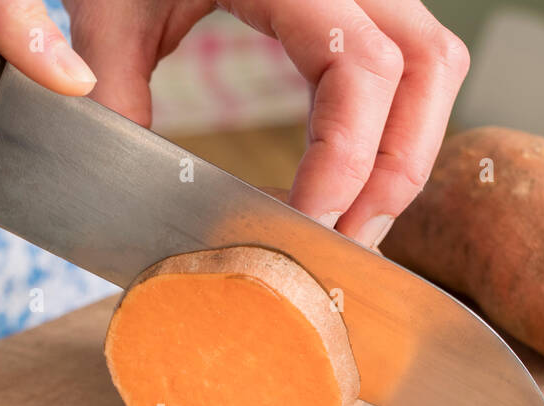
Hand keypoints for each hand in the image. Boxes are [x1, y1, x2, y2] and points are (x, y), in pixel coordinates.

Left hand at [65, 0, 469, 245]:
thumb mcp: (110, 7)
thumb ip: (112, 80)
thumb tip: (122, 178)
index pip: (361, 67)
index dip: (347, 158)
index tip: (304, 222)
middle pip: (424, 66)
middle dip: (394, 169)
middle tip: (344, 243)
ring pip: (433, 64)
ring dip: (405, 152)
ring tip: (352, 222)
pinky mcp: (357, 2)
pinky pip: (407, 62)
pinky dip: (391, 128)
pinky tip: (346, 181)